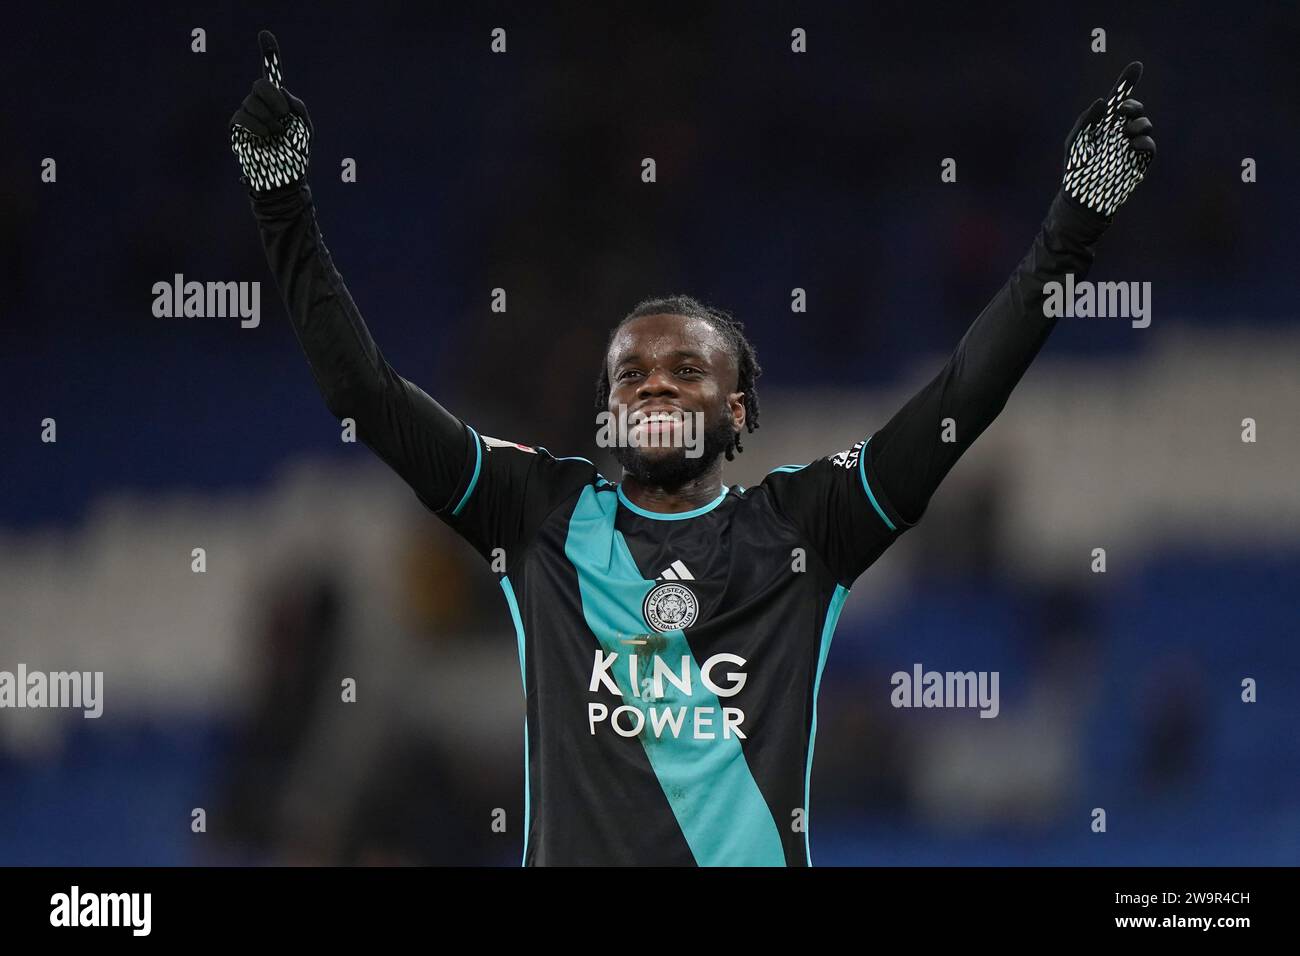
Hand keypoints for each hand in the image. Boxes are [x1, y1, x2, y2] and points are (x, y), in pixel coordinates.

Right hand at [230, 30, 312, 191]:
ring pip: (252, 102)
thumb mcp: (304, 127)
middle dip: (274, 100)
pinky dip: (256, 126)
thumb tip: (278, 88)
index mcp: (278, 102)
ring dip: (269, 120)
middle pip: (261, 86)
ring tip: (276, 135)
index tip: (265, 33)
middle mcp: (261, 105)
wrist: (285, 177)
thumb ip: (296, 105)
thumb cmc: (297, 154)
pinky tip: (265, 136)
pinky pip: (242, 117)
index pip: (271, 75)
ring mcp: (247, 116)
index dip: (269, 54)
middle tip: (284, 117)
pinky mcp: (237, 130)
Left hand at [1062, 61, 1155, 217]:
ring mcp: (1131, 146)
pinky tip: (1132, 144)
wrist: (1083, 197)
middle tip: (1122, 111)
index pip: (1118, 101)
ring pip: (1144, 124)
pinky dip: (1143, 141)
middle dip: (1132, 106)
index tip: (1137, 65)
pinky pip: (1149, 145)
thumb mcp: (1075, 142)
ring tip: (1125, 133)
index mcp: (1104, 125)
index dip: (1127, 82)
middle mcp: (1120, 132)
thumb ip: (1086, 120)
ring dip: (1137, 123)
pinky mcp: (1139, 161)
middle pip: (1135, 110)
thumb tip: (1103, 101)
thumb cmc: (1075, 170)